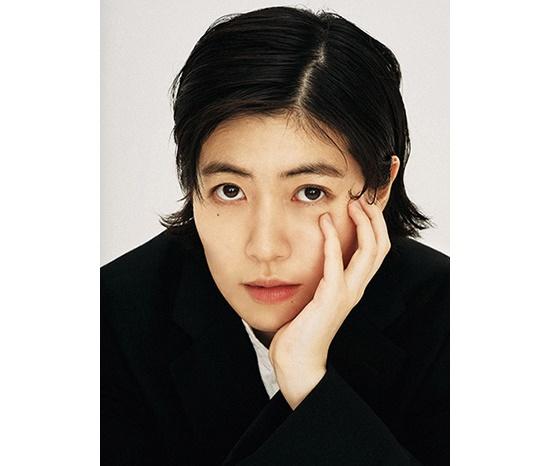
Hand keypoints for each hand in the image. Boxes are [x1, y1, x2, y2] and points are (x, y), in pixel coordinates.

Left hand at [269, 193, 391, 408]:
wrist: (298, 361)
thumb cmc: (303, 328)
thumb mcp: (317, 294)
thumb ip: (322, 274)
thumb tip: (314, 252)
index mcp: (355, 285)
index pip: (377, 248)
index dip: (378, 224)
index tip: (369, 201)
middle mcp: (357, 288)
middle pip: (381, 246)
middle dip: (376, 218)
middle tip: (363, 196)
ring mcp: (347, 293)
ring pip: (370, 252)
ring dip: (363, 224)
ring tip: (353, 203)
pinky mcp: (331, 299)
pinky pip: (336, 264)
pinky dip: (333, 240)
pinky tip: (325, 223)